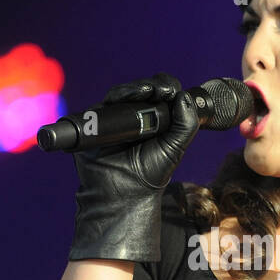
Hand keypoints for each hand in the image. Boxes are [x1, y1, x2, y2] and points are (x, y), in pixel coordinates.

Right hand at [69, 73, 200, 261]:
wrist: (126, 194)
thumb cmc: (151, 174)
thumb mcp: (175, 147)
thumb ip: (186, 124)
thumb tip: (185, 95)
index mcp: (153, 118)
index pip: (159, 93)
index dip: (166, 87)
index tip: (173, 91)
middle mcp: (132, 115)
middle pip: (140, 89)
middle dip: (151, 85)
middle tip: (162, 90)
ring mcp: (112, 119)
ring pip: (120, 94)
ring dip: (133, 89)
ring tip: (146, 91)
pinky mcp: (93, 124)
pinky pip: (101, 107)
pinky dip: (113, 100)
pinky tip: (122, 99)